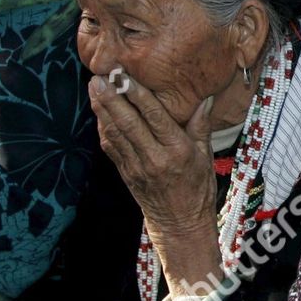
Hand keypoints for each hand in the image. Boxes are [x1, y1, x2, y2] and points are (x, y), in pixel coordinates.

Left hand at [90, 72, 217, 240]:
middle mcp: (154, 158)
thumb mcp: (206, 156)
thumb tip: (206, 98)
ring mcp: (137, 167)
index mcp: (178, 151)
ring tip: (94, 88)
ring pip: (115, 133)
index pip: (155, 117)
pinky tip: (99, 112)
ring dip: (102, 109)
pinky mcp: (126, 173)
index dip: (138, 95)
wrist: (181, 224)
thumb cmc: (198, 188)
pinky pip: (111, 147)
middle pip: (129, 123)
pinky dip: (103, 128)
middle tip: (99, 76)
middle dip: (112, 98)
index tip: (126, 76)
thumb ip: (201, 125)